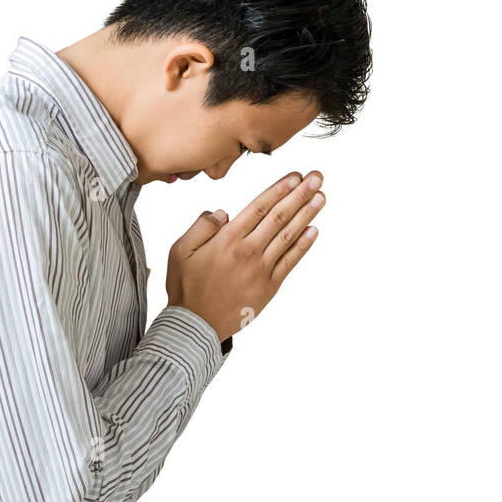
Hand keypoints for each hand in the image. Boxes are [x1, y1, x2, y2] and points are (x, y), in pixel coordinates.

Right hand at [165, 170, 324, 341]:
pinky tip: (314, 229)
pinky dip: (303, 244)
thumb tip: (223, 212)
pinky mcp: (270, 286)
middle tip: (317, 178)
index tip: (296, 176)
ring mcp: (261, 269)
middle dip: (300, 194)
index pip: (259, 207)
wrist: (197, 325)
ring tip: (321, 196)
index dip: (280, 190)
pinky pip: (290, 261)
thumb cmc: (186, 287)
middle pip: (279, 216)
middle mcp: (248, 251)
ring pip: (288, 235)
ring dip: (307, 214)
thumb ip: (200, 227)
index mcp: (227, 240)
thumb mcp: (180, 251)